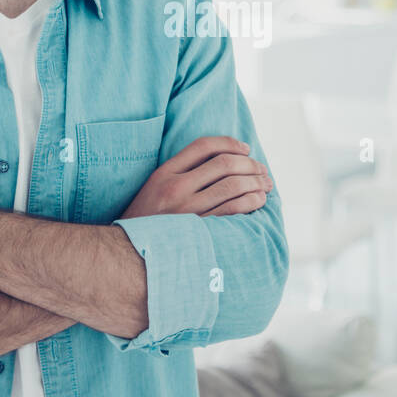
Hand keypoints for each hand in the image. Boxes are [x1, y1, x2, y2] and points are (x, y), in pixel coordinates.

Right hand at [121, 136, 272, 218]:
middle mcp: (176, 189)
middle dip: (249, 164)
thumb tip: (223, 160)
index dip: (229, 143)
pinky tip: (259, 201)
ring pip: (232, 186)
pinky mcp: (199, 231)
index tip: (246, 149)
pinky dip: (251, 202)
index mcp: (165, 173)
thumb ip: (181, 171)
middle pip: (223, 164)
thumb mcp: (156, 187)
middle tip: (262, 169)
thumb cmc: (148, 219)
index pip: (203, 146)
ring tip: (265, 184)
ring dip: (255, 182)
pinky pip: (233, 211)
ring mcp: (188, 211)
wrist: (131, 253)